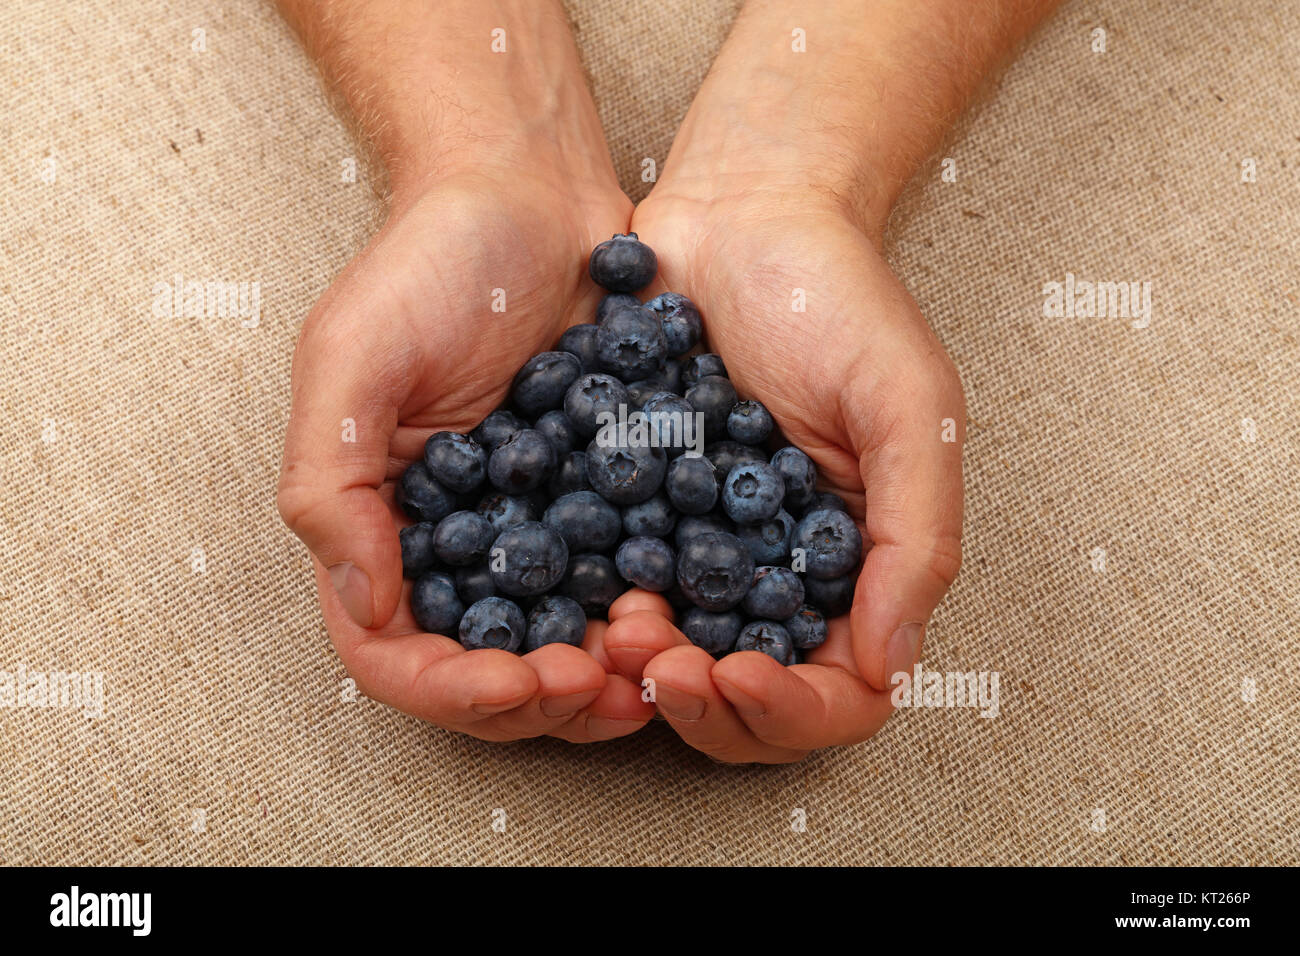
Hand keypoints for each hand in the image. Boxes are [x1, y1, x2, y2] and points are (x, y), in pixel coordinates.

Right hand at [277, 165, 656, 742]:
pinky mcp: (607, 498)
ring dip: (604, 676)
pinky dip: (653, 612)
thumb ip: (331, 482)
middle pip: (485, 667)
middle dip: (539, 700)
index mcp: (380, 522)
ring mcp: (536, 526)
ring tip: (653, 668)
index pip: (393, 651)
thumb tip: (368, 604)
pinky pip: (626, 578)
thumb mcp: (349, 358)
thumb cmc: (428, 261)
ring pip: (563, 641)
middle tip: (602, 690)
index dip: (450, 689)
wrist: (533, 192)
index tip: (514, 682)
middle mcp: (456, 541)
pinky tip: (688, 611)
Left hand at [603, 187, 964, 761]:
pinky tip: (577, 595)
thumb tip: (890, 667)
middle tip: (657, 666)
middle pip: (747, 696)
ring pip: (674, 661)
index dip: (790, 710)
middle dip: (704, 706)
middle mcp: (777, 573)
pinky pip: (612, 590)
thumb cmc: (839, 298)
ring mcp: (699, 548)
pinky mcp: (631, 512)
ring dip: (642, 674)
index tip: (738, 675)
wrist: (739, 213)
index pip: (838, 691)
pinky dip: (593, 615)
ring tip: (614, 633)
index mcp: (854, 564)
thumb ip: (917, 536)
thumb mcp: (909, 406)